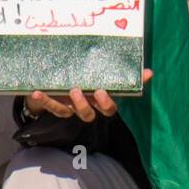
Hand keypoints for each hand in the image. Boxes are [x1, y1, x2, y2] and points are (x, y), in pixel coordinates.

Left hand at [24, 68, 152, 121]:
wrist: (56, 84)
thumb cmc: (85, 77)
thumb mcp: (103, 73)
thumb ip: (126, 74)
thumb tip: (151, 73)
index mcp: (97, 101)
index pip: (108, 109)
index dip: (106, 103)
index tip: (102, 91)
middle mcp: (84, 107)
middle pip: (90, 115)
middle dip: (88, 105)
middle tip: (85, 90)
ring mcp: (69, 107)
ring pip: (70, 113)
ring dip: (70, 103)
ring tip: (70, 89)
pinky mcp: (53, 105)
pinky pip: (50, 106)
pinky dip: (44, 100)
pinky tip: (37, 91)